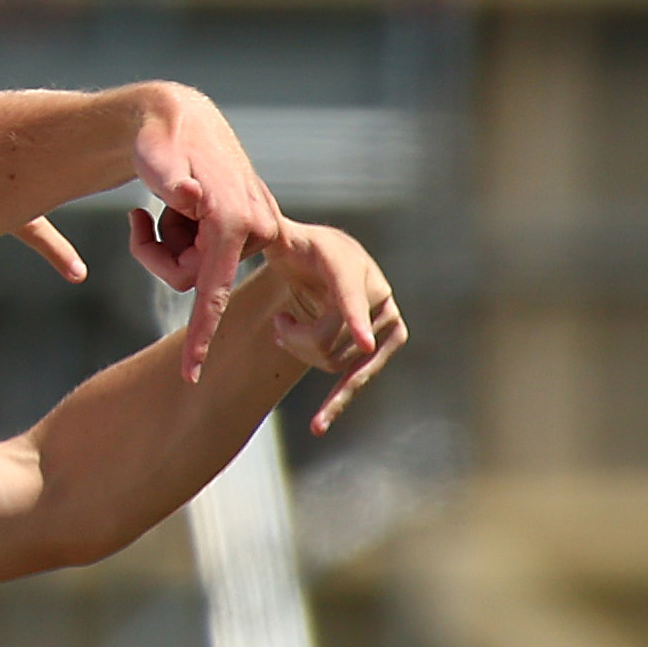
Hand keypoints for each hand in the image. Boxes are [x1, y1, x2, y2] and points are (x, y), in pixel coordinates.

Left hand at [126, 85, 286, 380]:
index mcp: (232, 219)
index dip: (201, 335)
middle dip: (160, 259)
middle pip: (194, 280)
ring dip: (172, 243)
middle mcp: (252, 228)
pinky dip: (183, 236)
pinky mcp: (247, 230)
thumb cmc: (159, 135)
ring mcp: (254, 230)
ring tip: (169, 206)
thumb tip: (187, 197)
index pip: (213, 288)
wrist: (176, 116)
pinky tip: (180, 206)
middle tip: (138, 221)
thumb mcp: (154, 152)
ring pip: (199, 269)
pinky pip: (206, 256)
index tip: (189, 374)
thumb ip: (166, 176)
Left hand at [258, 219, 407, 433]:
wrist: (336, 260)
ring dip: (303, 354)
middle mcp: (376, 293)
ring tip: (291, 331)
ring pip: (334, 362)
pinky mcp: (389, 342)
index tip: (365, 342)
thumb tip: (258, 220)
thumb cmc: (305, 248)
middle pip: (328, 339)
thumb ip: (274, 231)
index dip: (355, 318)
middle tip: (278, 325)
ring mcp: (387, 320)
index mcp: (348, 265)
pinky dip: (336, 403)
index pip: (349, 296)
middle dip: (294, 340)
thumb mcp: (286, 237)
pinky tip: (317, 426)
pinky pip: (357, 378)